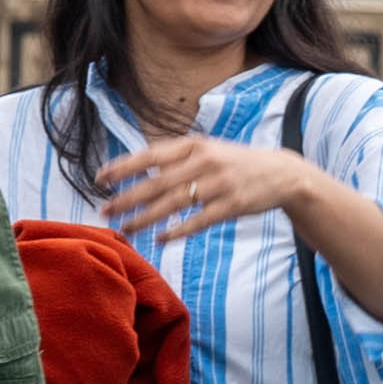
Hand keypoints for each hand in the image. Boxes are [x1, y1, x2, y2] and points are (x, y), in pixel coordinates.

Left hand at [96, 132, 319, 246]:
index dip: (123, 167)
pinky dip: (178, 230)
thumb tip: (138, 169)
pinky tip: (160, 238)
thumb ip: (175, 159)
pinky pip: (199, 220)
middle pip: (157, 181)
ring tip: (126, 228)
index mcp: (194, 145)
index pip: (150, 154)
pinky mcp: (232, 204)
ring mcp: (219, 183)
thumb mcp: (207, 151)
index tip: (100, 179)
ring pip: (174, 203)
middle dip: (127, 197)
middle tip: (104, 211)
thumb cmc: (235, 164)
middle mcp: (204, 161)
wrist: (282, 174)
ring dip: (146, 217)